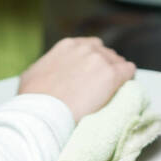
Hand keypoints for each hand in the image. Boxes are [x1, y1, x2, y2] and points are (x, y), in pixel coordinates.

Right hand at [17, 36, 134, 123]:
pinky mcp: (112, 75)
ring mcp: (100, 60)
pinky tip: (124, 90)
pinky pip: (129, 71)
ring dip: (116, 74)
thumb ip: (44, 67)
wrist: (44, 115)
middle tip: (100, 87)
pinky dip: (128, 80)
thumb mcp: (32, 75)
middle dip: (104, 68)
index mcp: (68, 45)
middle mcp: (86, 47)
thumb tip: (46, 72)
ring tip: (112, 92)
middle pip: (105, 53)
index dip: (92, 63)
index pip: (90, 47)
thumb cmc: (34, 101)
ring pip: (118, 62)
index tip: (90, 76)